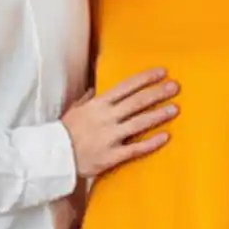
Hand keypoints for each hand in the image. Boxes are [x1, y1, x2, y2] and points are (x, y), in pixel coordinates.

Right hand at [60, 68, 178, 176]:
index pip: (126, 86)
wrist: (53, 157)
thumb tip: (96, 89)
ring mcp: (110, 136)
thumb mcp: (75, 109)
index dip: (145, 78)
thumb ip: (87, 99)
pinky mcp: (112, 155)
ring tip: (175, 109)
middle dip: (157, 93)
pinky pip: (136, 148)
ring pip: (140, 123)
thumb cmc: (64, 132)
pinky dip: (151, 142)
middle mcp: (106, 117)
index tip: (161, 72)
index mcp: (98, 104)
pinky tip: (165, 136)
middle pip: (137, 102)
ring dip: (159, 115)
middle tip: (175, 87)